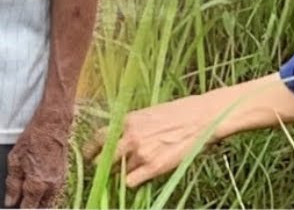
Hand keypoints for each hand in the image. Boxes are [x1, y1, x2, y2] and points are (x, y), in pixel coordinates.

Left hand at [5, 109, 72, 207]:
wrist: (52, 126)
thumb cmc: (33, 139)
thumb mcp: (15, 160)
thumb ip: (12, 184)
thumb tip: (10, 201)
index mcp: (37, 184)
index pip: (28, 208)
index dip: (19, 208)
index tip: (12, 207)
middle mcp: (50, 186)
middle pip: (40, 208)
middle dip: (30, 206)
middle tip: (19, 200)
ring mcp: (59, 182)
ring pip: (47, 201)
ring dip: (38, 201)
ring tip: (27, 193)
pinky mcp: (62, 176)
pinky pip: (53, 192)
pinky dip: (45, 193)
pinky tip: (37, 185)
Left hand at [85, 93, 219, 188]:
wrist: (203, 118)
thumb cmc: (180, 112)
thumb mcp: (149, 113)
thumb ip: (132, 126)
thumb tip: (120, 138)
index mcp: (128, 120)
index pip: (98, 138)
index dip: (90, 150)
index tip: (89, 156)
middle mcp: (130, 137)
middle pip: (103, 160)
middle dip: (102, 166)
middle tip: (105, 170)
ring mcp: (141, 153)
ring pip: (118, 173)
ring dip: (120, 174)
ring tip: (130, 172)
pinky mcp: (154, 167)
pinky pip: (131, 182)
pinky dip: (131, 182)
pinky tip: (138, 178)